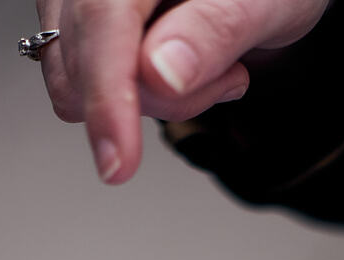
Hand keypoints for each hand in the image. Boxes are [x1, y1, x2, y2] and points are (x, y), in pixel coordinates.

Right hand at [38, 0, 330, 183]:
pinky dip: (132, 103)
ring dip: (150, 103)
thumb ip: (214, 31)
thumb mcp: (266, 1)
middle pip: (89, 61)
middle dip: (160, 97)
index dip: (108, 92)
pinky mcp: (77, 33)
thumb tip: (159, 73)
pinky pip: (79, 91)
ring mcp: (78, 3)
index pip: (101, 17)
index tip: (120, 159)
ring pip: (77, 87)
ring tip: (213, 69)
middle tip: (228, 76)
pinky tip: (181, 77)